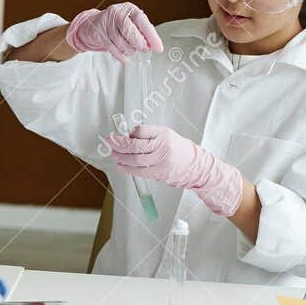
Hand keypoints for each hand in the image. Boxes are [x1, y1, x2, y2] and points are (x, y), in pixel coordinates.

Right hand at [65, 3, 162, 60]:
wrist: (93, 24)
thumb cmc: (116, 24)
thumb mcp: (131, 22)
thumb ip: (142, 31)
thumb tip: (151, 44)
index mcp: (129, 9)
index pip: (143, 22)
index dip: (151, 36)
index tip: (158, 48)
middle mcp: (117, 13)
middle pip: (131, 33)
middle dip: (139, 44)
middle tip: (143, 49)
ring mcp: (106, 24)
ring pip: (121, 43)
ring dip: (129, 51)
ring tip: (131, 50)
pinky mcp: (99, 34)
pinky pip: (112, 49)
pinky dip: (120, 56)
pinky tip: (125, 58)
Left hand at [107, 124, 242, 216]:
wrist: (196, 167)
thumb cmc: (181, 150)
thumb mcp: (167, 135)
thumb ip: (149, 135)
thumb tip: (128, 136)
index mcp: (164, 134)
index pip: (141, 131)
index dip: (129, 133)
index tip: (121, 134)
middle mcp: (163, 147)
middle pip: (135, 145)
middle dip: (118, 144)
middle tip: (109, 141)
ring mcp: (161, 161)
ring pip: (135, 159)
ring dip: (120, 157)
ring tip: (113, 154)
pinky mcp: (159, 173)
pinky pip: (139, 171)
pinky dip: (127, 169)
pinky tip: (120, 165)